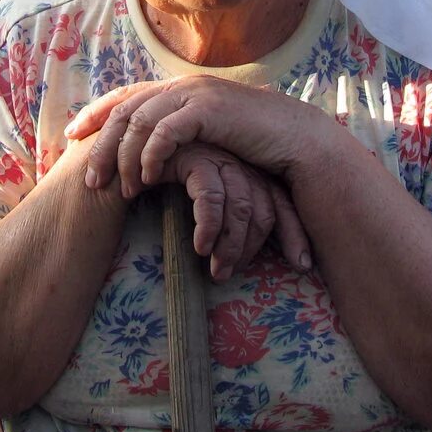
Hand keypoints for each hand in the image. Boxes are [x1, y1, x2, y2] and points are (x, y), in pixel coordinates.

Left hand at [67, 76, 319, 199]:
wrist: (295, 140)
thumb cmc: (253, 145)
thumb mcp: (208, 137)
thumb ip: (180, 136)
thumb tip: (148, 152)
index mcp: (178, 89)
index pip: (124, 97)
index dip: (95, 114)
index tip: (72, 136)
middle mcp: (182, 86)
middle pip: (124, 111)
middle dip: (101, 145)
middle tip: (90, 179)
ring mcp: (195, 94)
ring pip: (139, 122)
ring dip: (124, 158)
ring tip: (119, 189)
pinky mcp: (207, 109)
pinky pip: (165, 132)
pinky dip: (151, 156)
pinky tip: (148, 179)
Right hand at [160, 142, 310, 278]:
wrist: (129, 167)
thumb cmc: (163, 192)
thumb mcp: (200, 209)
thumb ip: (224, 224)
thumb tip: (242, 260)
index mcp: (248, 171)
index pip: (279, 203)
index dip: (294, 233)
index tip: (302, 265)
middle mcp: (238, 163)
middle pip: (262, 209)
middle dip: (249, 248)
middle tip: (229, 274)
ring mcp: (218, 158)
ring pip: (240, 206)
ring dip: (230, 245)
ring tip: (216, 271)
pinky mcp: (195, 157)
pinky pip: (211, 196)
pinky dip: (208, 226)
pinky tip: (200, 248)